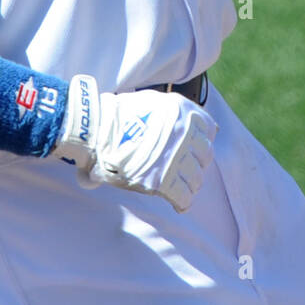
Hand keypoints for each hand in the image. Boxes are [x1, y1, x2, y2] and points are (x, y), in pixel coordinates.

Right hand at [52, 75, 216, 212]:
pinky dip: (182, 202)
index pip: (209, 130)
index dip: (200, 141)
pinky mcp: (163, 181)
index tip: (193, 148)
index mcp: (182, 112)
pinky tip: (177, 203)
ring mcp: (175, 158)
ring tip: (178, 186)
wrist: (95, 129)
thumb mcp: (150, 101)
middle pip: (205, 156)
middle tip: (182, 168)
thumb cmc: (116, 113)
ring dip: (189, 184)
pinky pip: (184, 197)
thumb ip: (171, 112)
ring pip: (196, 179)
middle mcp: (184, 133)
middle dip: (195, 163)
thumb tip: (203, 129)